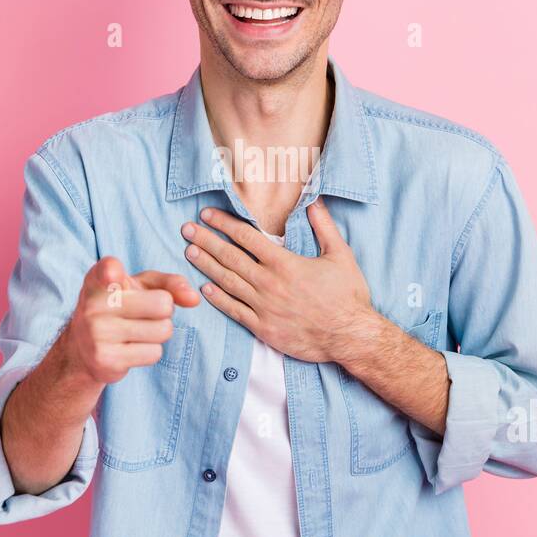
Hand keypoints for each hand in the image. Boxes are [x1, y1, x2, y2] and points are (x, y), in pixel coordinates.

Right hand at [65, 256, 200, 384]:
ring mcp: (97, 333)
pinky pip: (154, 353)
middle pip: (162, 304)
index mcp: (99, 279)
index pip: (107, 269)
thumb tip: (194, 299)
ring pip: (163, 330)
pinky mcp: (105, 359)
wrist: (84, 349)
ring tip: (137, 330)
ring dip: (159, 332)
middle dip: (165, 310)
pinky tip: (130, 348)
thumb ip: (171, 283)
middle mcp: (93, 304)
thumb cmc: (121, 307)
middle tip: (144, 313)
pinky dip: (150, 351)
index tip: (113, 275)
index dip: (112, 271)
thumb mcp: (142, 286)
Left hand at [180, 197, 376, 363]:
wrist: (351, 336)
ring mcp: (264, 307)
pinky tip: (204, 288)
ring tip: (189, 252)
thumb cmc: (348, 296)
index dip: (224, 224)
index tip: (207, 215)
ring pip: (228, 282)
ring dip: (206, 265)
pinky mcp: (263, 328)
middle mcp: (269, 283)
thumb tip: (314, 200)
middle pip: (230, 257)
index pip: (246, 237)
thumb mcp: (340, 255)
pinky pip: (234, 311)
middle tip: (186, 229)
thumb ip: (324, 226)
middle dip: (206, 241)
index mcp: (285, 263)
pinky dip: (218, 299)